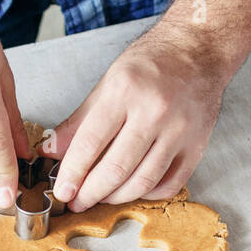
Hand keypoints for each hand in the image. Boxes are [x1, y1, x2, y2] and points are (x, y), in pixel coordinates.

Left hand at [43, 23, 231, 211]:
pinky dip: (148, 194)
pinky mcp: (197, 145)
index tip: (62, 191)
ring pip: (143, 181)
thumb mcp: (108, 82)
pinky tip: (133, 190)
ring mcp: (179, 130)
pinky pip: (170, 184)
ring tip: (101, 197)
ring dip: (116, 197)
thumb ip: (79, 121)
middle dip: (90, 193)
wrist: (199, 49)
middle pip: (116, 169)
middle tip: (77, 202)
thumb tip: (51, 151)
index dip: (72, 173)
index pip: (90, 143)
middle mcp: (155, 111)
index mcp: (125, 91)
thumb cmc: (152, 63)